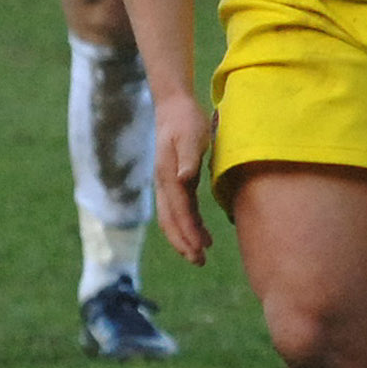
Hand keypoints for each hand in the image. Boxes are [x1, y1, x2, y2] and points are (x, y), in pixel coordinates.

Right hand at [149, 93, 216, 264]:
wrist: (174, 106)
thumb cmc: (185, 120)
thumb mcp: (191, 135)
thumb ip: (189, 158)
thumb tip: (185, 181)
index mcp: (168, 176)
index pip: (178, 212)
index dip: (188, 232)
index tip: (199, 250)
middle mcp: (164, 184)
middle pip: (170, 221)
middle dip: (183, 243)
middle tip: (199, 261)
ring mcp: (167, 184)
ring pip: (172, 219)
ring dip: (185, 239)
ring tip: (200, 255)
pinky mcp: (175, 182)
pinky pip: (179, 210)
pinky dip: (189, 225)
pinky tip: (202, 234)